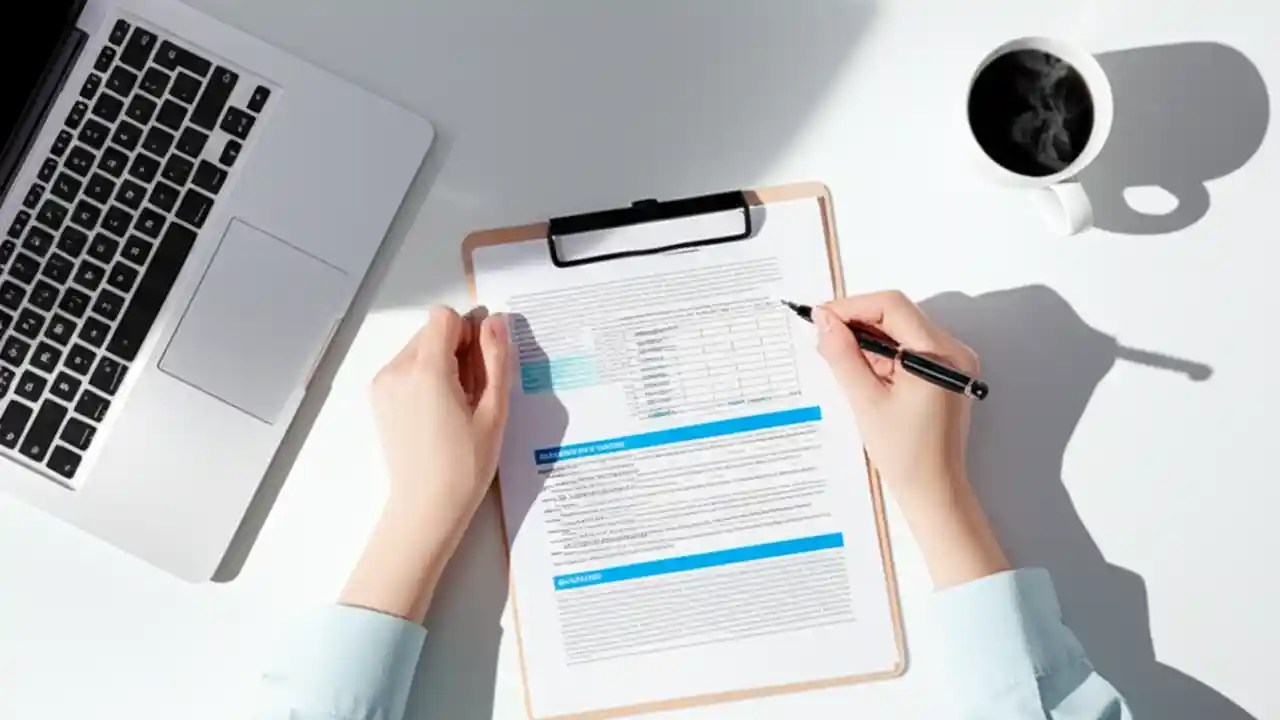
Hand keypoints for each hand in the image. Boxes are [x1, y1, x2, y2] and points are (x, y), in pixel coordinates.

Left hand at [371, 306, 510, 516]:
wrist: (427, 506)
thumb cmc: (467, 464)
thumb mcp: (494, 411)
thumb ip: (496, 359)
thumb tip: (496, 321)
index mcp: (427, 370)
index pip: (445, 317)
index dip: (467, 334)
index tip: (478, 368)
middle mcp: (397, 369)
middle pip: (431, 331)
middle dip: (455, 350)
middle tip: (470, 393)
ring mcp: (383, 383)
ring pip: (418, 348)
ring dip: (440, 363)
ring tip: (454, 406)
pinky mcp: (378, 397)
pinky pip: (405, 367)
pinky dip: (424, 377)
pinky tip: (436, 412)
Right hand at [813, 291, 1007, 587]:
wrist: (934, 488)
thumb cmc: (904, 453)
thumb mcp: (866, 400)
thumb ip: (842, 355)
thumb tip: (824, 320)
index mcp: (939, 354)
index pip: (891, 306)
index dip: (852, 307)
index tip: (821, 318)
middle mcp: (953, 350)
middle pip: (898, 314)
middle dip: (858, 322)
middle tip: (824, 338)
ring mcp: (952, 360)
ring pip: (901, 329)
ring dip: (868, 338)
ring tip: (841, 360)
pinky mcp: (945, 371)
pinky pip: (909, 346)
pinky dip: (882, 352)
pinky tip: (863, 371)